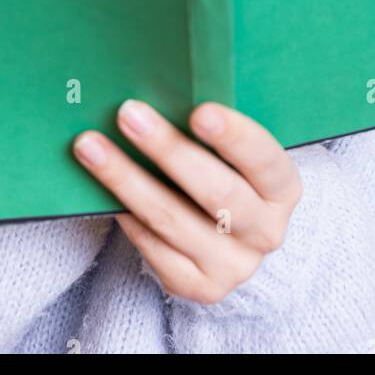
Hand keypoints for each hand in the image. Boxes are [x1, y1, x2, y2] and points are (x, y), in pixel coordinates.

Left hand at [72, 99, 303, 305]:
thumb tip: (162, 86)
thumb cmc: (229, 176)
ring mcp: (234, 266)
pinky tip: (103, 190)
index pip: (264, 160)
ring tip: (91, 146)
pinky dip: (127, 215)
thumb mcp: (237, 156)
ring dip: (126, 179)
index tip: (199, 111)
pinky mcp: (200, 287)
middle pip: (215, 192)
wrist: (233, 241)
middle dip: (168, 149)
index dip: (234, 136)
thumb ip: (214, 131)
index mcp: (283, 189)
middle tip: (129, 114)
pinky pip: (155, 248)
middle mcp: (265, 232)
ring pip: (172, 220)